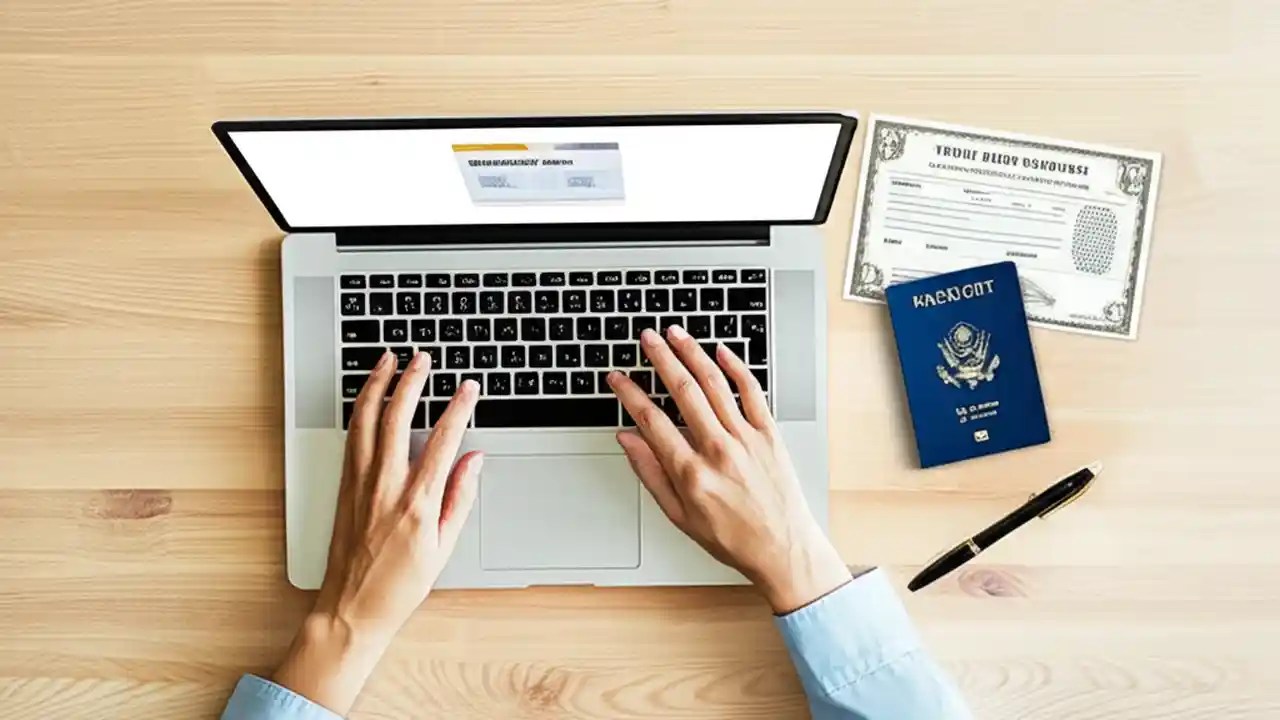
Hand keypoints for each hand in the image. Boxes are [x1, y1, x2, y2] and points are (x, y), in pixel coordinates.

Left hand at [273, 350, 481, 714]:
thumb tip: (473, 460)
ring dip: (378, 385)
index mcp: (416, 503)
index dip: (458, 408)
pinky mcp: (343, 486)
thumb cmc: (398, 586)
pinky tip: (367, 396)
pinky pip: (352, 437)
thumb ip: (459, 498)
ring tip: (388, 360)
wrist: (351, 609)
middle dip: (412, 382)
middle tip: (423, 359)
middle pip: (398, 418)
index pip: (443, 440)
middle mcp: (384, 486)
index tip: (467, 388)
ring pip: (367, 420)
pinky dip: (361, 409)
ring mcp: (359, 483)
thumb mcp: (444, 548)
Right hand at [608, 327, 850, 613]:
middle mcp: (719, 450)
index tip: (617, 378)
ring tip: (676, 334)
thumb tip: (627, 440)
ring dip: (692, 354)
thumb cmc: (732, 538)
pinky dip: (736, 367)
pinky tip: (721, 351)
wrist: (783, 549)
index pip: (651, 420)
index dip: (629, 394)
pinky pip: (751, 392)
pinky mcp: (770, 434)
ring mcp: (747, 439)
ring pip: (715, 384)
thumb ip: (650, 473)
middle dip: (661, 359)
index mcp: (691, 473)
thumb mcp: (679, 515)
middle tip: (647, 338)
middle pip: (683, 391)